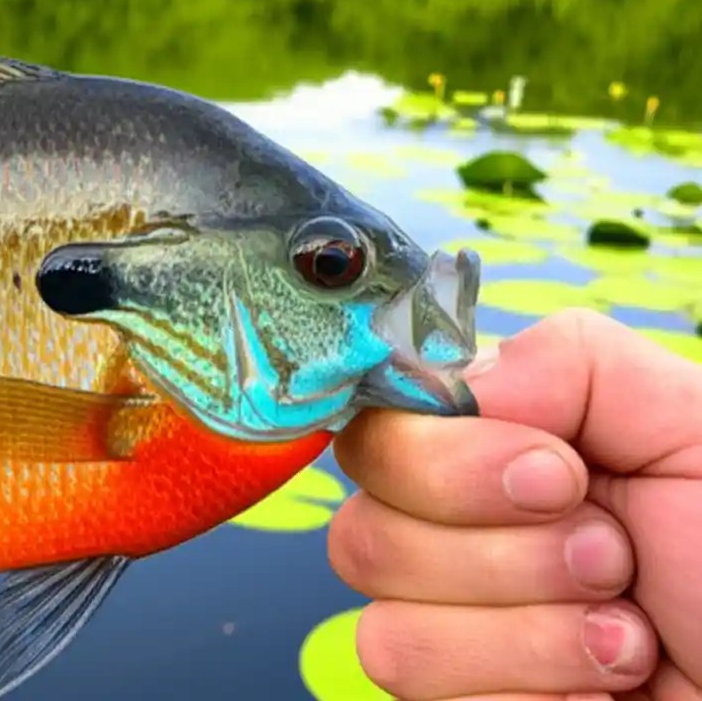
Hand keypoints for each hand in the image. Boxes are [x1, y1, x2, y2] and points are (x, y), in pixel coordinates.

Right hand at [328, 308, 701, 699]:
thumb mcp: (689, 427)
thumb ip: (570, 363)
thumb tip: (451, 384)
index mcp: (492, 457)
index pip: (375, 437)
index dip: (444, 462)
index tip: (559, 478)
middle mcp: (453, 542)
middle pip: (362, 538)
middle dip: (507, 558)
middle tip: (613, 564)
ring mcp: (451, 637)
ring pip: (389, 636)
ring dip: (533, 642)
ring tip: (625, 644)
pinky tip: (602, 699)